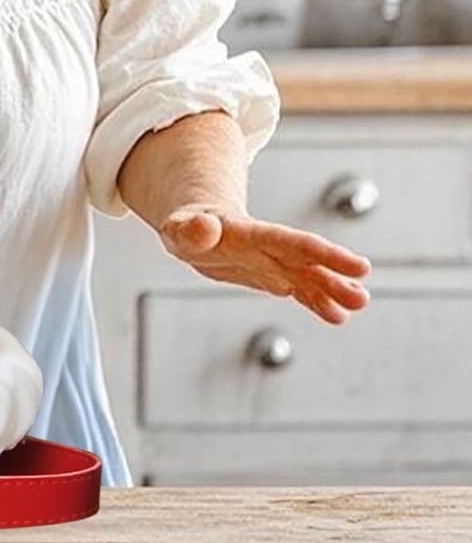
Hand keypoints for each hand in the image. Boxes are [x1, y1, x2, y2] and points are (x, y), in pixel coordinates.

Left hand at [158, 204, 371, 324]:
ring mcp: (274, 262)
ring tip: (359, 304)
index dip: (320, 253)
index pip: (289, 242)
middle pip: (305, 258)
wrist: (195, 230)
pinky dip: (317, 302)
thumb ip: (189, 229)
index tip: (356, 265)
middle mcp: (268, 247)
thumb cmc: (185, 228)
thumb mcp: (179, 229)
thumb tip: (204, 226)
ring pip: (308, 276)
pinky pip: (299, 290)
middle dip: (334, 272)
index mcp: (248, 233)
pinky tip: (337, 316)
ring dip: (333, 289)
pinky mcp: (274, 276)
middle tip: (363, 292)